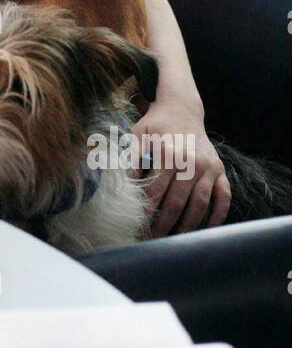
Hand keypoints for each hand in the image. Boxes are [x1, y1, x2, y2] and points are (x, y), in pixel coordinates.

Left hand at [131, 97, 230, 235]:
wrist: (181, 108)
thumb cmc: (155, 124)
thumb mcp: (137, 135)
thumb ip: (130, 160)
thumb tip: (123, 187)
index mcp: (168, 154)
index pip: (156, 191)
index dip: (147, 211)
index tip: (139, 226)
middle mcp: (191, 162)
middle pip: (177, 201)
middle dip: (165, 223)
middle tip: (154, 239)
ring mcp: (208, 167)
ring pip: (200, 203)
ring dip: (189, 225)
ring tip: (177, 239)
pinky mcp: (220, 169)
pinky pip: (223, 196)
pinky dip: (218, 214)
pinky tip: (208, 228)